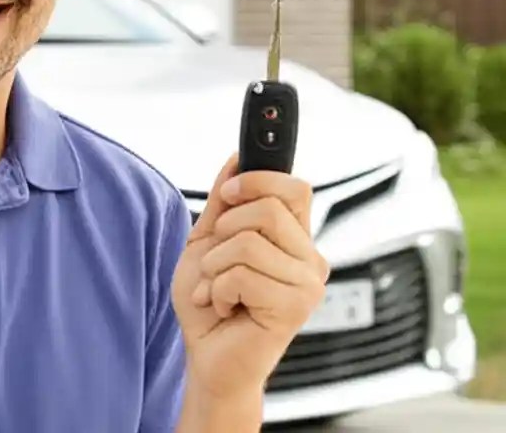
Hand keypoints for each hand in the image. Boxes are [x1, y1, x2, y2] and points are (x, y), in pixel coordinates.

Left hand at [170, 153, 329, 400]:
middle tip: (216, 260)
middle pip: (267, 208)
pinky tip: (225, 307)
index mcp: (294, 238)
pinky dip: (218, 290)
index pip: (295, 187)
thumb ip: (223, 203)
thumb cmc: (209, 303)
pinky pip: (242, 275)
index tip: (227, 193)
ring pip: (247, 242)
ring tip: (218, 290)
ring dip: (214, 267)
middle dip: (223, 231)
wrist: (206, 357)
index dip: (258, 179)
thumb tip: (237, 157)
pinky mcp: (294, 308)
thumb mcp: (207, 242)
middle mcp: (308, 258)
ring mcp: (306, 284)